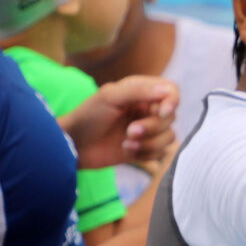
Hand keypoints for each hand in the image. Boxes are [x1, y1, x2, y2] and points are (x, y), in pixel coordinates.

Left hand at [63, 75, 178, 169]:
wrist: (74, 146)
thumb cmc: (88, 116)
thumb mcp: (110, 97)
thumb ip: (139, 91)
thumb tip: (168, 91)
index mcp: (141, 91)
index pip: (171, 91)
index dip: (172, 102)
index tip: (162, 112)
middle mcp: (147, 109)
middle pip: (171, 118)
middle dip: (152, 127)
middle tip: (130, 131)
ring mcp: (147, 130)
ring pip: (169, 137)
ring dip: (149, 143)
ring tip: (126, 143)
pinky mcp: (144, 149)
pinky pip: (161, 153)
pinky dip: (146, 154)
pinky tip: (127, 151)